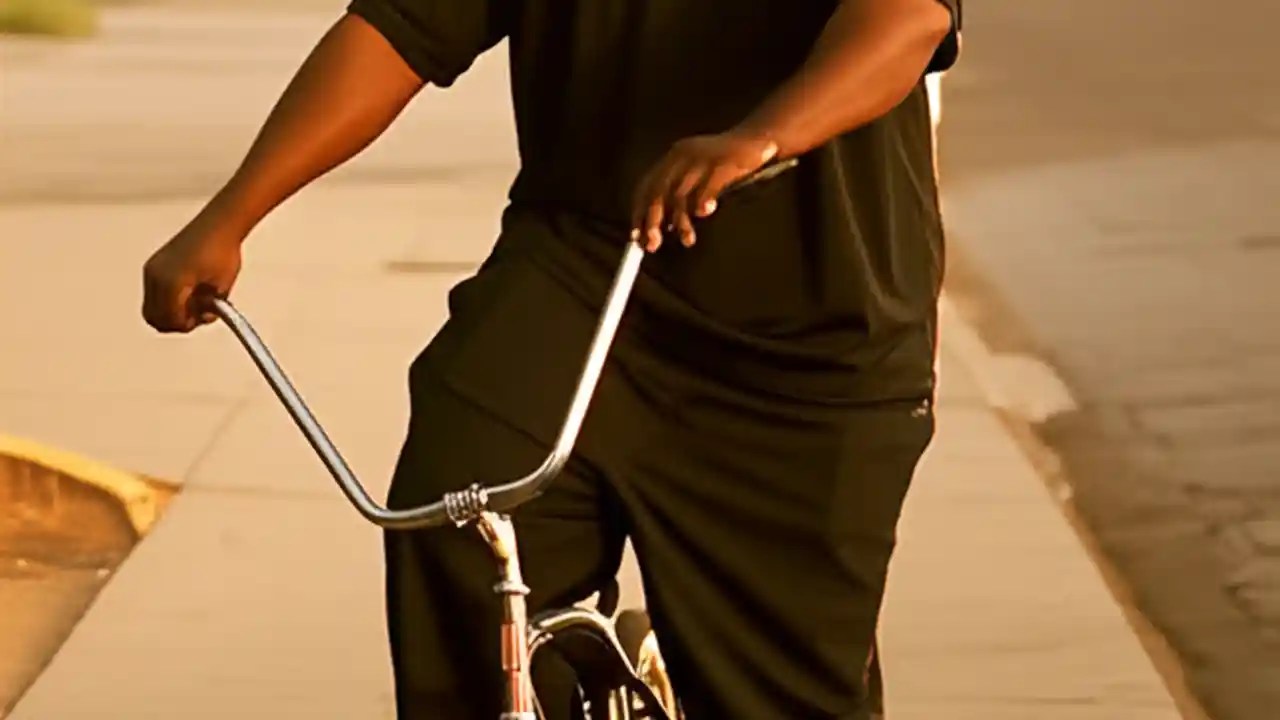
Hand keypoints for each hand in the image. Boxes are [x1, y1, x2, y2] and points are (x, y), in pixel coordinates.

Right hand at [141, 214, 243, 332]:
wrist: (218, 225)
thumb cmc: (222, 249)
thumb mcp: (221, 287)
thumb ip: (209, 309)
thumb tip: (201, 318)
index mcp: (172, 283)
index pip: (171, 319)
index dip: (186, 324)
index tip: (200, 320)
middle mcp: (156, 276)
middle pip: (153, 317)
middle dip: (175, 321)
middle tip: (195, 316)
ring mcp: (152, 269)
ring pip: (151, 307)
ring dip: (170, 311)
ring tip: (194, 301)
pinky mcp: (153, 264)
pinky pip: (153, 293)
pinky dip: (166, 299)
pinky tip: (187, 291)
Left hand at [630, 131, 778, 252]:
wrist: (758, 137)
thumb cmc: (727, 162)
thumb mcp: (698, 175)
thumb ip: (681, 196)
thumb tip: (664, 228)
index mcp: (673, 157)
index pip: (647, 186)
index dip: (639, 212)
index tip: (636, 237)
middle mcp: (682, 156)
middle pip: (658, 191)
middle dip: (652, 220)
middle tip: (653, 244)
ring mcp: (701, 158)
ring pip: (681, 194)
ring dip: (681, 220)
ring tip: (688, 240)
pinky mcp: (722, 162)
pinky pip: (707, 186)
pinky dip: (703, 202)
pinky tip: (705, 213)